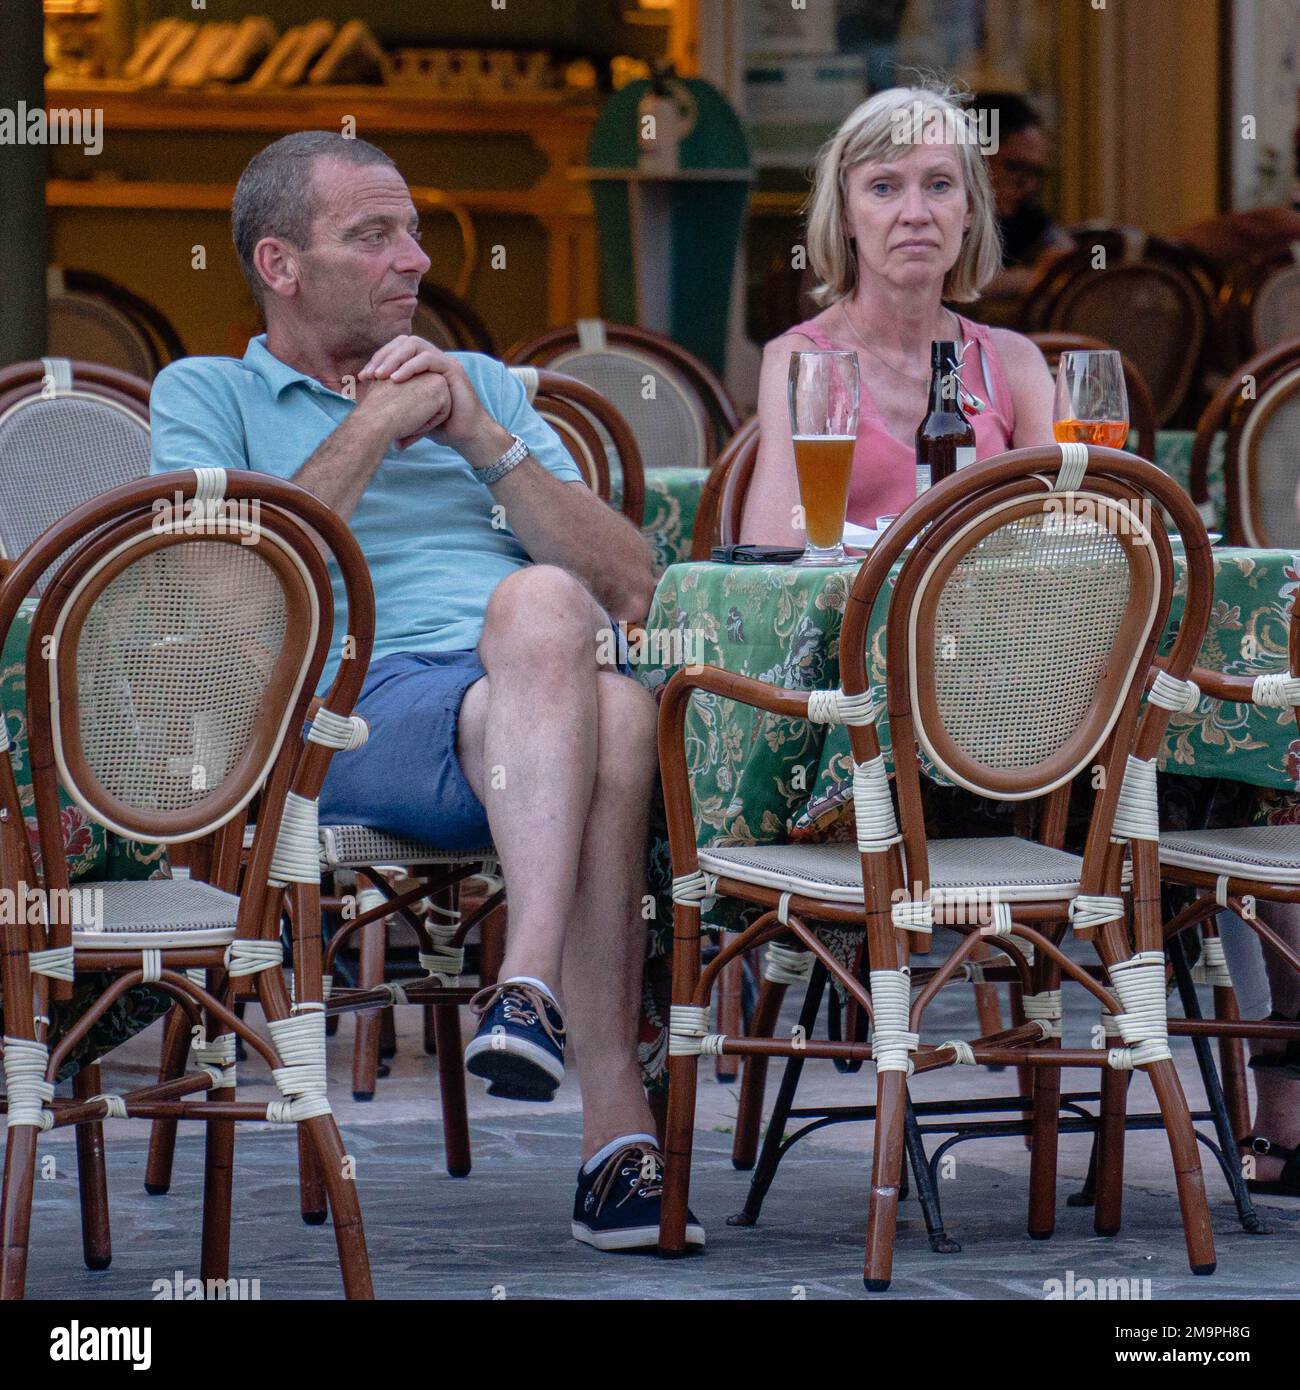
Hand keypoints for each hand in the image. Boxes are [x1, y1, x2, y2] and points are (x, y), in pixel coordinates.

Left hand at [358, 335, 489, 450]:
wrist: (466, 436)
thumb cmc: (440, 427)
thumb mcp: (410, 413)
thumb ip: (392, 407)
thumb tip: (365, 415)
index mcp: (422, 365)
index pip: (396, 349)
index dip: (377, 359)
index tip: (363, 377)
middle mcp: (433, 359)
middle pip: (403, 342)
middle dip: (383, 356)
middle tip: (368, 374)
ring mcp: (444, 361)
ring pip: (415, 344)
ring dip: (394, 358)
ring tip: (380, 375)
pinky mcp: (453, 369)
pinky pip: (428, 359)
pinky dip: (410, 366)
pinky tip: (396, 379)